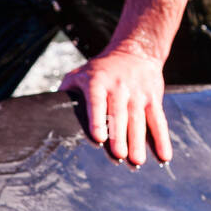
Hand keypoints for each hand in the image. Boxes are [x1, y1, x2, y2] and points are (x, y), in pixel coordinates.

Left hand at [60, 47, 171, 165]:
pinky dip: (163, 139)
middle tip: (120, 156)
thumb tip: (46, 113)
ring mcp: (138, 93)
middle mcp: (120, 87)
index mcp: (98, 82)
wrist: (136, 50)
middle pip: (120, 114)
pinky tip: (164, 155)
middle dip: (120, 136)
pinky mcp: (154, 98)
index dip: (98, 119)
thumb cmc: (100, 69)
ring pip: (140, 119)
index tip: (99, 137)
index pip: (97, 101)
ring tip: (138, 161)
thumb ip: (66, 91)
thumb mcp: (80, 74)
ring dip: (140, 141)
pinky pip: (159, 120)